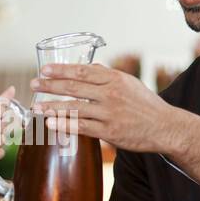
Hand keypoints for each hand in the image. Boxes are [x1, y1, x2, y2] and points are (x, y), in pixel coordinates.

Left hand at [31, 63, 182, 153]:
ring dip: (52, 107)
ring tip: (37, 107)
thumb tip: (86, 68)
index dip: (61, 70)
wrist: (165, 127)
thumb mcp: (128, 83)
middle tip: (34, 84)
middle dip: (50, 85)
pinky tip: (51, 123)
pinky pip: (82, 127)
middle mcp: (111, 94)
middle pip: (74, 87)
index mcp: (115, 79)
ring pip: (75, 108)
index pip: (82, 71)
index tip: (44, 70)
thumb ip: (106, 75)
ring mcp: (109, 113)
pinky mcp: (110, 132)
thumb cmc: (145, 104)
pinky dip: (65, 124)